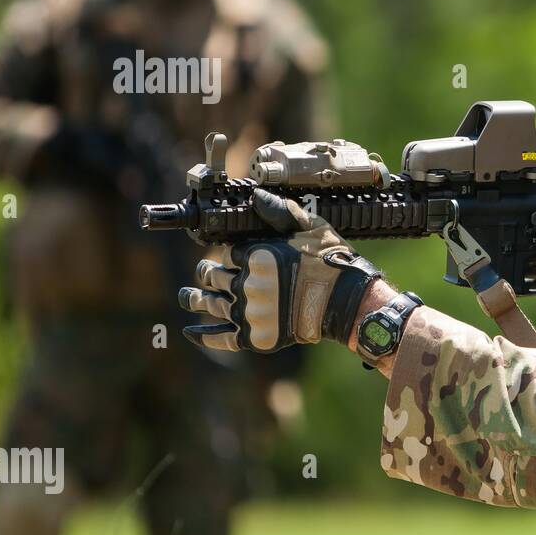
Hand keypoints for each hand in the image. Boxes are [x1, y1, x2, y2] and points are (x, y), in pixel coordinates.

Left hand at [179, 188, 382, 352]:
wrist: (347, 303)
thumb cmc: (332, 262)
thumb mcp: (310, 227)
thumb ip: (280, 212)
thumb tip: (255, 195)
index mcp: (256, 256)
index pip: (228, 253)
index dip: (230, 255)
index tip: (233, 257)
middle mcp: (247, 284)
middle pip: (215, 277)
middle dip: (207, 274)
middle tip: (203, 273)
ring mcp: (249, 312)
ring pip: (212, 304)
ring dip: (195, 300)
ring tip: (187, 296)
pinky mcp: (254, 336)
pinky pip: (222, 339)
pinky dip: (204, 336)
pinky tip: (191, 332)